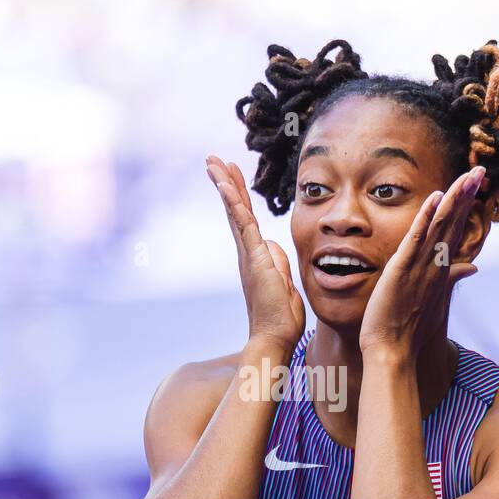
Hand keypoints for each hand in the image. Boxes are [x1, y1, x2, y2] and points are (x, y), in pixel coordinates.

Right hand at [205, 155, 304, 353]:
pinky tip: (224, 184)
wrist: (275, 339)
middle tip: (212, 160)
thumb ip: (279, 262)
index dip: (238, 195)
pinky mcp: (254, 258)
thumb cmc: (281, 318)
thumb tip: (273, 245)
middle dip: (225, 182)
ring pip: (235, 212)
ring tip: (213, 162)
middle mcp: (246, 253)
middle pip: (234, 210)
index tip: (230, 174)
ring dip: (225, 185)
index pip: (245, 219)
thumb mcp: (285, 282)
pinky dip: (233, 202)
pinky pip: (243, 225)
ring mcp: (249, 255)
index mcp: (255, 257)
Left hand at [358, 166, 483, 359]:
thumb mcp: (433, 299)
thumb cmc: (408, 330)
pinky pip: (416, 239)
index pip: (455, 230)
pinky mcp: (402, 270)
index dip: (465, 205)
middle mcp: (435, 264)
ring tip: (468, 176)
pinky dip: (426, 218)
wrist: (393, 353)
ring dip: (454, 199)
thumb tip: (472, 267)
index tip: (476, 183)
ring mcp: (421, 267)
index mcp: (440, 268)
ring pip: (441, 226)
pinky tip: (435, 197)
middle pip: (454, 223)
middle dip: (466, 195)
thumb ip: (452, 278)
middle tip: (480, 170)